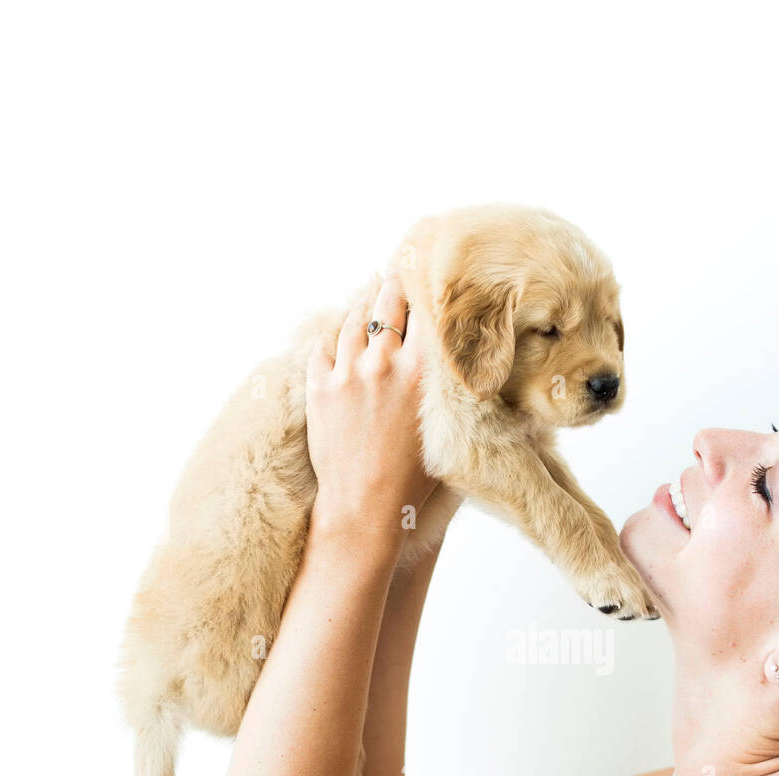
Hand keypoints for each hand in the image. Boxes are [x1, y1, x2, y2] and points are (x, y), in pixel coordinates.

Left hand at [305, 272, 437, 538]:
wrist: (364, 508)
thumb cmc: (413, 481)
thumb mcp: (443, 429)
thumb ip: (447, 391)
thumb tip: (460, 372)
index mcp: (420, 374)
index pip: (427, 313)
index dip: (430, 289)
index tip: (433, 273)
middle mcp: (383, 364)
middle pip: (389, 303)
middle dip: (396, 281)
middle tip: (400, 265)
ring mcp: (347, 372)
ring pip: (354, 318)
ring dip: (364, 299)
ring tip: (370, 285)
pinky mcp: (319, 387)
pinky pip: (324, 345)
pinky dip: (334, 333)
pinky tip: (340, 327)